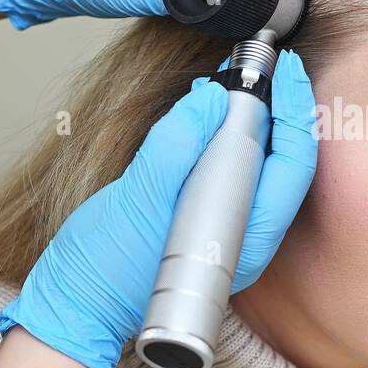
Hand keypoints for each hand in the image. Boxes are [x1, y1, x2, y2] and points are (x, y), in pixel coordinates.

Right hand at [0, 48, 317, 367]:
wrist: (75, 304)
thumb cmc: (104, 266)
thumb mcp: (139, 197)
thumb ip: (178, 145)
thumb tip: (214, 98)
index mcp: (249, 240)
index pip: (292, 163)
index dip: (293, 109)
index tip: (284, 67)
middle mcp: (250, 238)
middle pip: (282, 160)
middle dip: (276, 106)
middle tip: (261, 63)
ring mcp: (231, 233)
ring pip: (258, 164)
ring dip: (249, 119)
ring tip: (235, 79)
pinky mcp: (208, 223)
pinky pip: (231, 173)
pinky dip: (224, 138)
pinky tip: (209, 113)